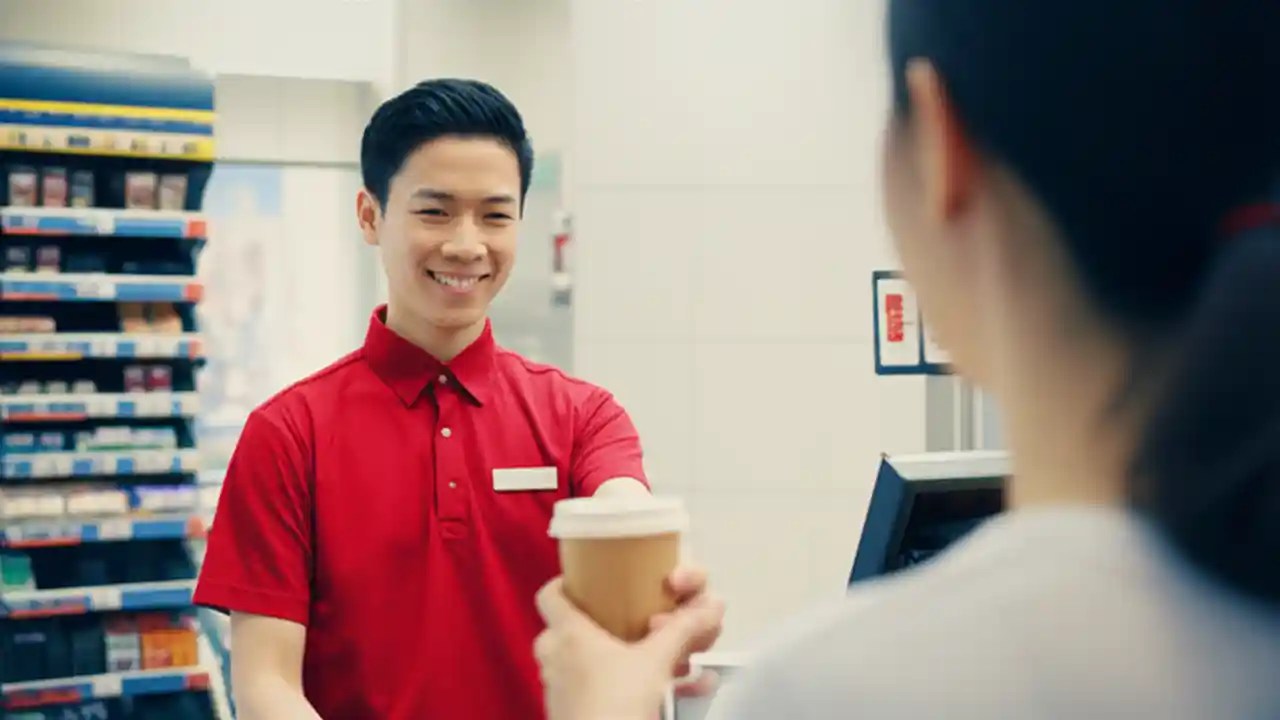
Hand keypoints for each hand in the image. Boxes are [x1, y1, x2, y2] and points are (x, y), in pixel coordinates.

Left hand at [534, 576, 724, 719]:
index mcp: (567, 633)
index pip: (551, 593)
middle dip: (623, 626)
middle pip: (581, 627)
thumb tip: (711, 604)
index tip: (598, 580)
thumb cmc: (614, 708)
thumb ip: (684, 629)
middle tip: (654, 624)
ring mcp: (564, 690)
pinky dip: (639, 686)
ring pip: (600, 662)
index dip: (570, 582)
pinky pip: (609, 690)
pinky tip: (683, 691)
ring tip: (682, 664)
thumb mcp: (656, 661)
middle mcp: (557, 659)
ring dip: (640, 658)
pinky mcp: (577, 715)